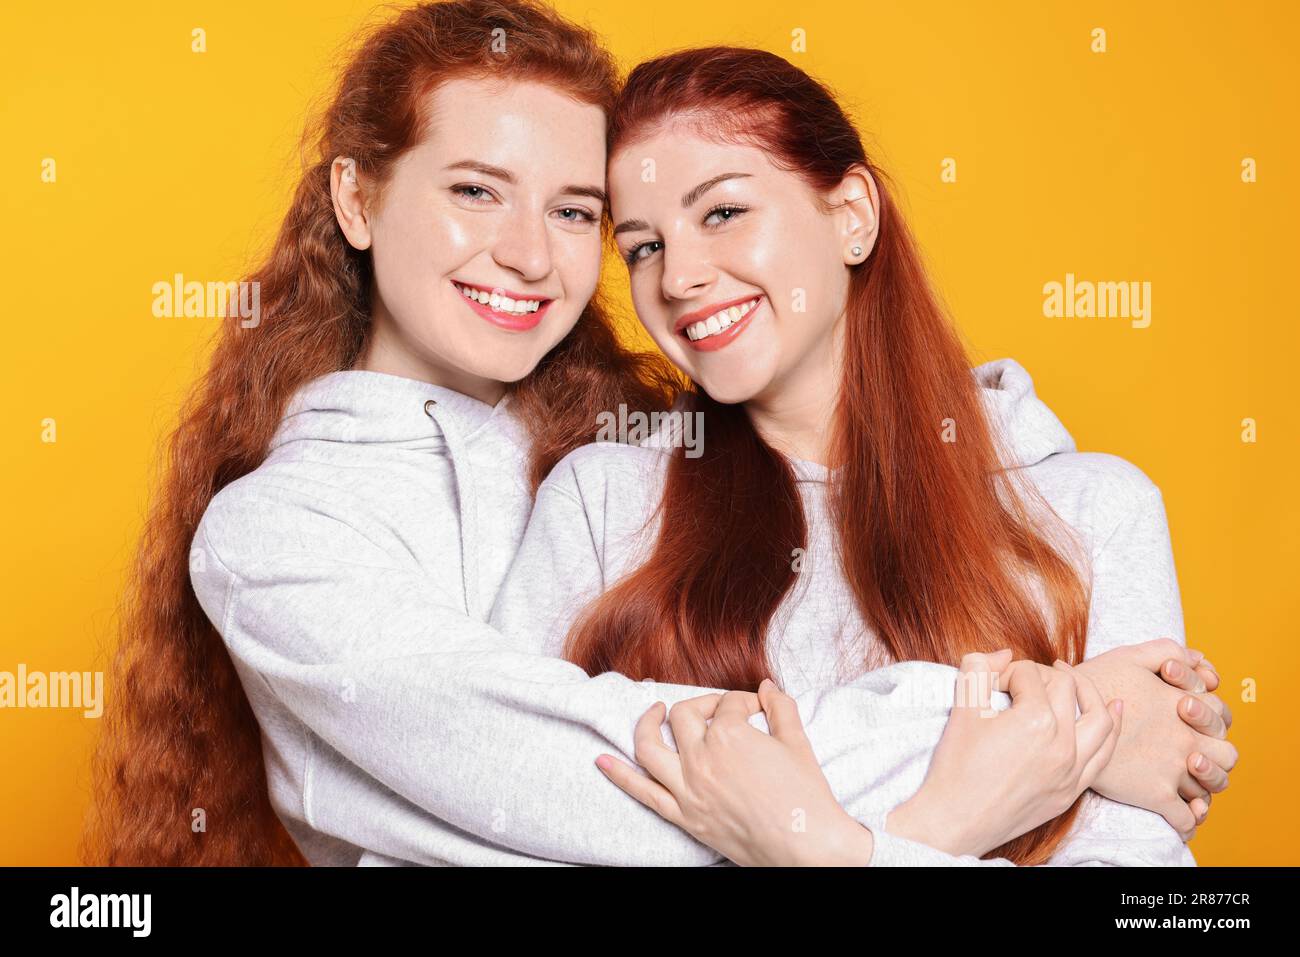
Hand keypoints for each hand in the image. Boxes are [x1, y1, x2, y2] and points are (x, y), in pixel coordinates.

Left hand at [594, 681, 873, 865]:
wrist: (806, 846)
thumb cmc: (805, 796)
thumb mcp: (797, 742)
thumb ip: (780, 707)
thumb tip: (768, 687)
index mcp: (730, 734)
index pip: (729, 704)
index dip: (745, 702)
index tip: (758, 709)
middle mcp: (702, 757)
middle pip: (685, 716)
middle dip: (703, 705)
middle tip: (720, 711)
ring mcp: (688, 788)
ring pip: (650, 747)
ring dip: (646, 725)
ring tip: (652, 713)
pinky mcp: (684, 815)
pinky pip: (642, 793)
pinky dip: (619, 776)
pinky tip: (601, 760)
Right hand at [885, 650, 1121, 858]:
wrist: (955, 820)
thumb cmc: (955, 766)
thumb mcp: (961, 709)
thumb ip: (978, 668)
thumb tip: (1003, 654)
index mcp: (1035, 721)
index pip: (1029, 674)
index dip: (1007, 672)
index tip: (991, 686)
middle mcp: (1062, 744)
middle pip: (1066, 687)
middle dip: (1043, 675)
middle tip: (1021, 682)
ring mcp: (1071, 770)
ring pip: (1100, 718)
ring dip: (1089, 692)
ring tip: (1073, 681)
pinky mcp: (1072, 790)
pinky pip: (1105, 754)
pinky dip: (1112, 727)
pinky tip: (1114, 709)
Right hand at [1074, 638, 1235, 839]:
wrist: (1064, 718)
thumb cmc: (1094, 684)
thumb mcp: (1130, 656)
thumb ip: (1167, 650)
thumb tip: (1197, 657)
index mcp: (1183, 708)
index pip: (1220, 714)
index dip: (1209, 716)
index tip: (1188, 717)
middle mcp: (1186, 741)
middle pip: (1226, 755)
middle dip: (1217, 757)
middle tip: (1194, 756)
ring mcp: (1173, 770)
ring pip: (1209, 790)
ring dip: (1205, 790)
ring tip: (1190, 787)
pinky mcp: (1155, 795)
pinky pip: (1186, 819)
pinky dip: (1189, 822)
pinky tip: (1182, 816)